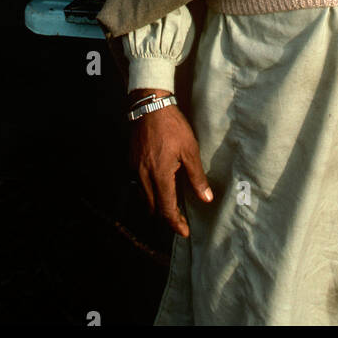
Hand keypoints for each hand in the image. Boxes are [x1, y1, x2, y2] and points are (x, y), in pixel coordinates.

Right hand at [130, 94, 212, 237]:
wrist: (149, 106)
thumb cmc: (172, 126)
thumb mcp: (190, 149)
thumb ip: (197, 176)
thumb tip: (206, 198)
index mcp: (160, 175)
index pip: (166, 209)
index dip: (176, 223)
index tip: (184, 231)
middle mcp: (144, 176)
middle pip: (153, 207)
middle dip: (166, 217)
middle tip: (180, 220)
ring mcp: (135, 169)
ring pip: (144, 197)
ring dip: (157, 204)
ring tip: (171, 204)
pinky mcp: (132, 161)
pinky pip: (139, 184)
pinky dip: (149, 191)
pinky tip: (159, 184)